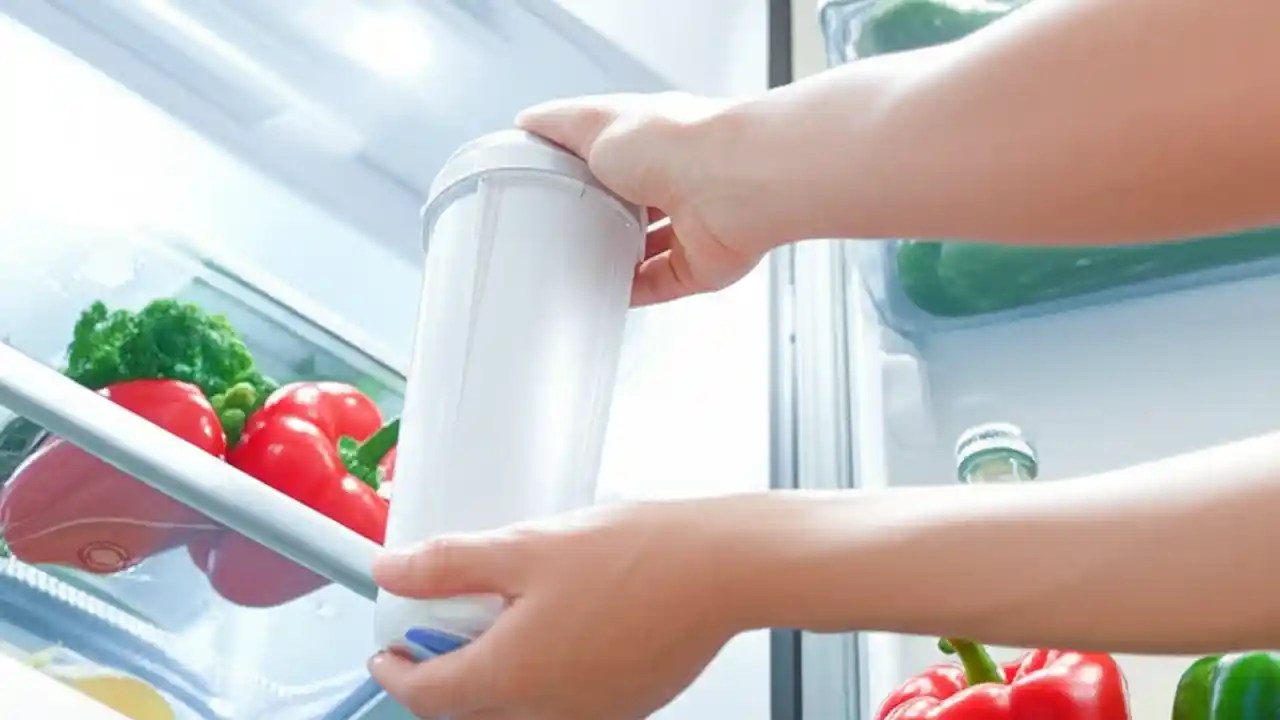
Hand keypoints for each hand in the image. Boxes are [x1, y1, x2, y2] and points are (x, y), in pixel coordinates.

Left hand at [366, 500, 748, 718]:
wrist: (724, 570)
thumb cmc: (639, 557)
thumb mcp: (527, 546)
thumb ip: (450, 564)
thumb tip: (393, 571)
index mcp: (512, 679)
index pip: (427, 697)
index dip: (396, 672)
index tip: (387, 654)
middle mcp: (547, 714)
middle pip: (468, 711)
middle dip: (444, 674)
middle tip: (442, 625)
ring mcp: (590, 717)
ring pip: (517, 709)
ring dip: (495, 675)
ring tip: (505, 614)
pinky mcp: (624, 708)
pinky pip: (561, 703)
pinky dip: (540, 676)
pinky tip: (558, 623)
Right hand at [516, 93, 774, 306]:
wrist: (731, 183)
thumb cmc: (672, 141)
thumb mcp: (593, 122)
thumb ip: (559, 127)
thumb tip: (528, 123)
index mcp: (649, 136)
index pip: (606, 148)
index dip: (574, 162)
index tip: (541, 180)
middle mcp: (674, 176)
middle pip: (626, 201)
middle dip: (596, 213)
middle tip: (556, 229)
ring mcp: (690, 221)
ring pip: (645, 245)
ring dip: (614, 256)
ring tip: (574, 266)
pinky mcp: (701, 262)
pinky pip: (661, 282)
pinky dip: (633, 291)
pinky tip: (604, 294)